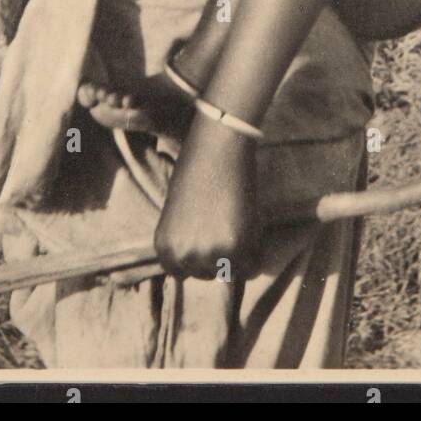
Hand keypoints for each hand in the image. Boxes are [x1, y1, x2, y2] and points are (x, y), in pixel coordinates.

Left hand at [154, 111, 260, 280]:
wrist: (217, 147)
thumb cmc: (196, 170)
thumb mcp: (176, 212)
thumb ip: (184, 239)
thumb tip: (202, 259)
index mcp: (164, 247)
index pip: (182, 273)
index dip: (197, 256)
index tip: (207, 239)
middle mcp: (184, 256)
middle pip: (205, 274)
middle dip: (217, 255)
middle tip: (225, 226)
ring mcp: (209, 254)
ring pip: (230, 272)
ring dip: (237, 255)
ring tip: (237, 224)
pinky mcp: (236, 247)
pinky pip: (251, 266)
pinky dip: (256, 253)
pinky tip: (252, 230)